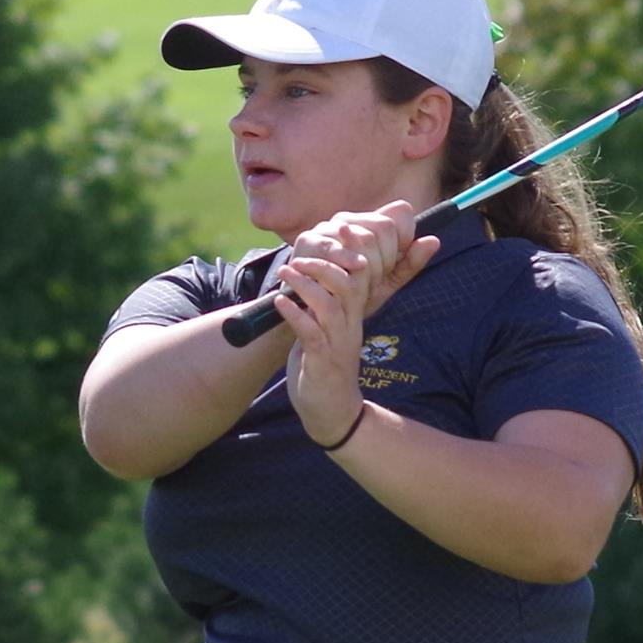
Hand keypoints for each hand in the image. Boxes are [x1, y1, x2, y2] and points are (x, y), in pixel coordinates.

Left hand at [273, 201, 439, 444]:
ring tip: (286, 273)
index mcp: (353, 315)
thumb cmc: (326, 366)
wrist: (332, 412)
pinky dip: (294, 315)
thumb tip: (313, 273)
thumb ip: (326, 302)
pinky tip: (279, 303)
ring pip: (330, 305)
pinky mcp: (321, 361)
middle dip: (327, 263)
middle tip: (301, 252)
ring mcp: (337, 343)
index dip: (352, 250)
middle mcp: (350, 325)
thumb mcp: (330, 329)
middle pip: (350, 283)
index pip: (362, 274)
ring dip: (306, 286)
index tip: (337, 229)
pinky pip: (310, 333)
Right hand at [285, 201, 440, 319]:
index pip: (398, 219)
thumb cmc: (352, 295)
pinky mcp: (308, 241)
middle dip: (384, 260)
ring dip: (368, 264)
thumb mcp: (386, 283)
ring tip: (362, 280)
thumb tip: (434, 240)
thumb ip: (409, 263)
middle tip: (374, 281)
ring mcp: (327, 228)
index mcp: (367, 224)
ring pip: (361, 236)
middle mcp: (348, 220)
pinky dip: (345, 261)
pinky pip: (335, 247)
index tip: (390, 269)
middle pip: (382, 228)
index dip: (400, 247)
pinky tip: (350, 271)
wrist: (315, 313)